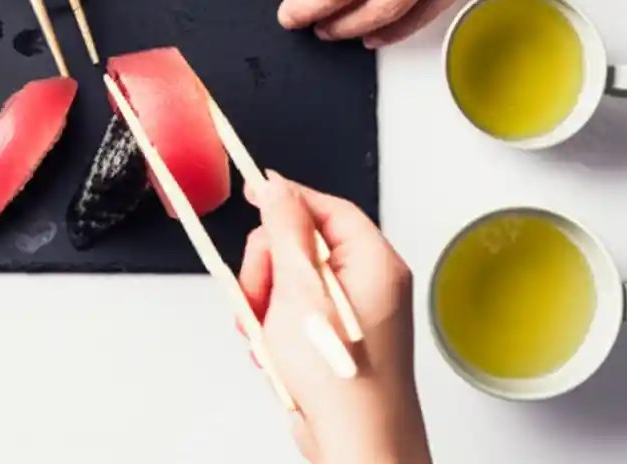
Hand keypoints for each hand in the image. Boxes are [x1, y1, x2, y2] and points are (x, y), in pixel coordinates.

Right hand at [239, 173, 429, 463]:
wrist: (356, 443)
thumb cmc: (340, 377)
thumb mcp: (299, 289)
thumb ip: (285, 232)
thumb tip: (277, 189)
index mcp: (374, 261)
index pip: (327, 207)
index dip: (288, 200)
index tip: (253, 193)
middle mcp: (370, 283)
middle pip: (303, 246)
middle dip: (268, 269)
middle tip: (256, 296)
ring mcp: (353, 313)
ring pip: (292, 283)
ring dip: (265, 304)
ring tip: (262, 335)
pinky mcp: (337, 339)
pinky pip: (295, 314)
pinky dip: (275, 329)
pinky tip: (272, 353)